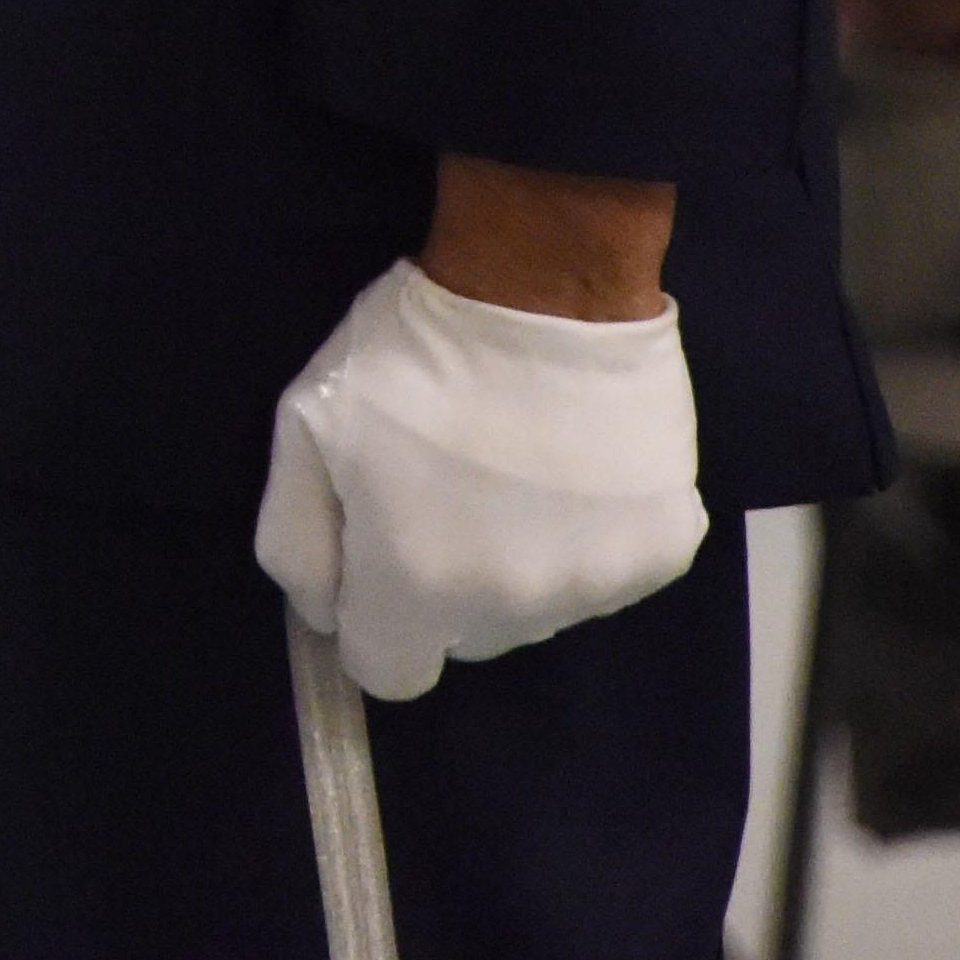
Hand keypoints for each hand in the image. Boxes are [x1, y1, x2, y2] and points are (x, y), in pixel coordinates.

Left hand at [253, 259, 702, 700]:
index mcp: (418, 587)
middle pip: (465, 636)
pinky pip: (608, 569)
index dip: (373, 620)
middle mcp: (514, 607)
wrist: (545, 288)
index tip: (378, 559)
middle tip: (443, 490)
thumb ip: (296, 542)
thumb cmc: (412, 357)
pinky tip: (574, 464)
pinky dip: (588, 533)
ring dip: (521, 560)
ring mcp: (598, 584)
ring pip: (539, 605)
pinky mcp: (663, 550)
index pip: (388, 671)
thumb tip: (324, 610)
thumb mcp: (304, 432)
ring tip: (512, 465)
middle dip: (444, 585)